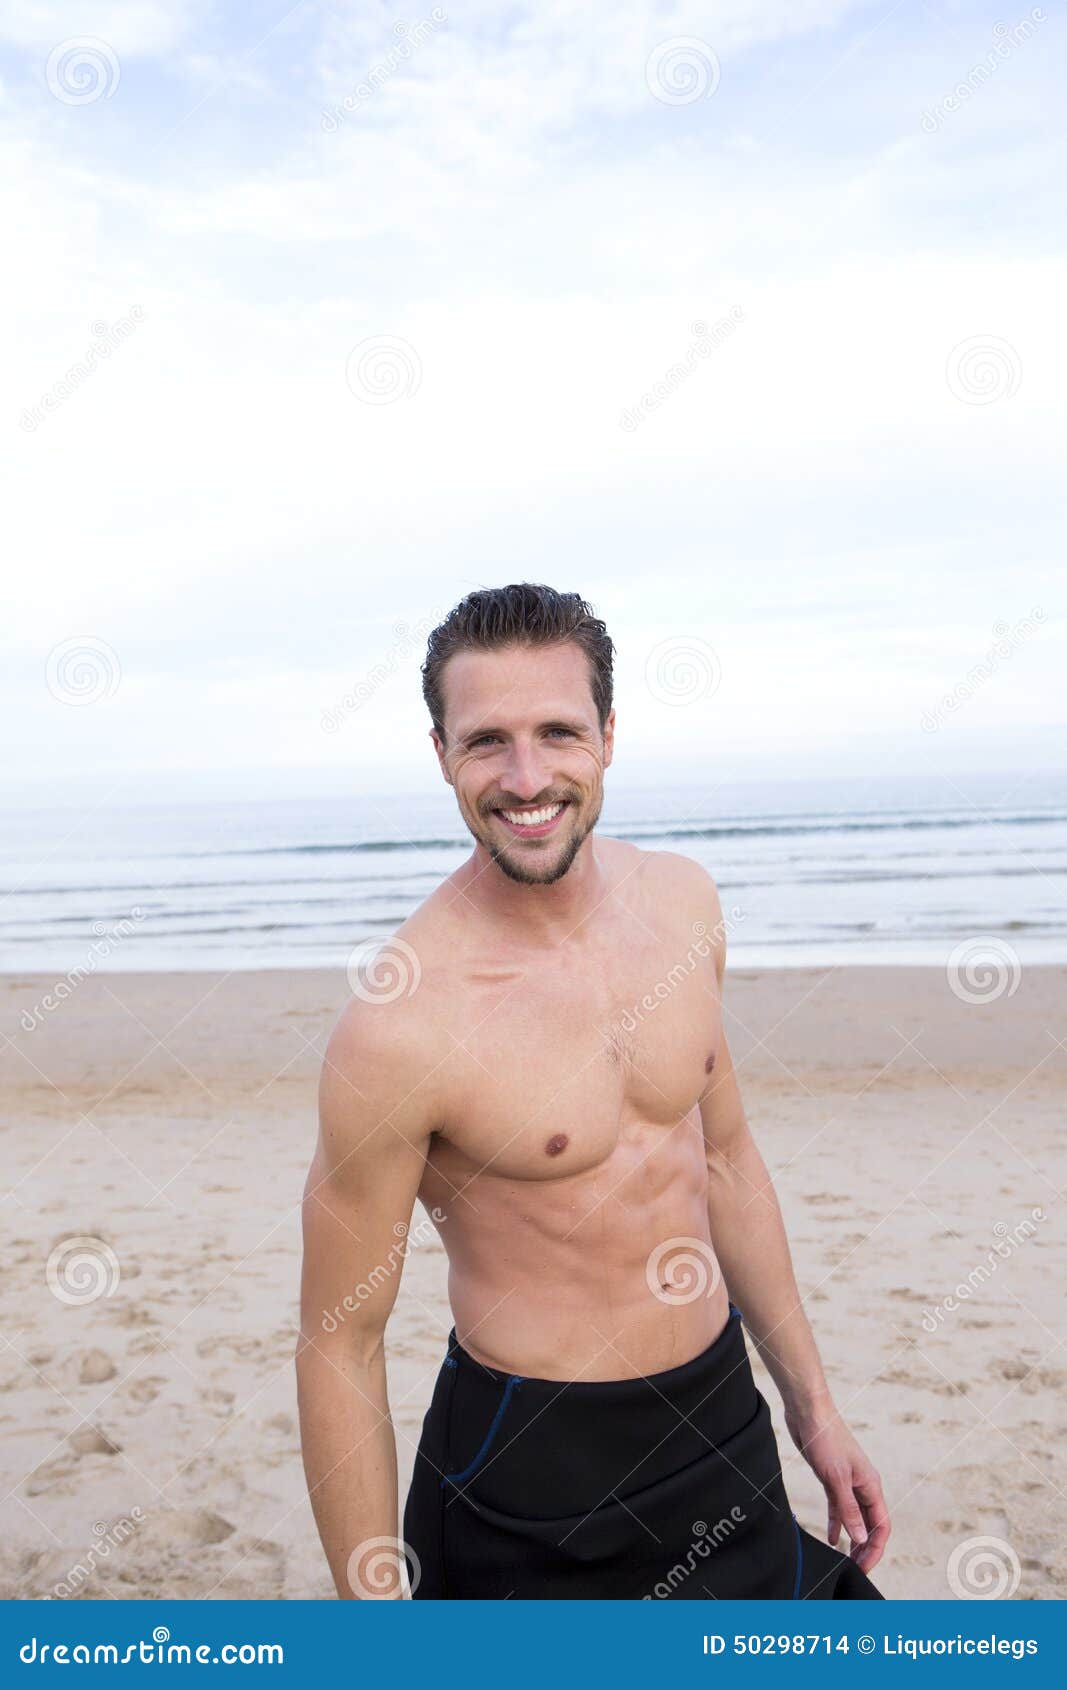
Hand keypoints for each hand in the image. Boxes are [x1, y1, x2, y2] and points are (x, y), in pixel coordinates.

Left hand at [784, 1403, 889, 1574]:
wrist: (808, 1412)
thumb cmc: (825, 1439)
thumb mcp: (836, 1478)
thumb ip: (848, 1509)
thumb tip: (859, 1537)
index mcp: (871, 1485)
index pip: (881, 1525)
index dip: (875, 1548)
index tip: (863, 1567)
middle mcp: (863, 1485)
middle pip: (870, 1524)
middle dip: (865, 1547)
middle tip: (854, 1568)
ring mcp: (847, 1482)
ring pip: (855, 1517)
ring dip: (852, 1538)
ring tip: (845, 1559)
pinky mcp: (831, 1478)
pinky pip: (838, 1507)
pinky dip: (836, 1523)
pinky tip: (831, 1538)